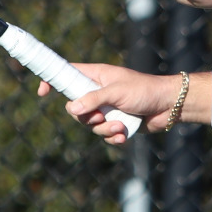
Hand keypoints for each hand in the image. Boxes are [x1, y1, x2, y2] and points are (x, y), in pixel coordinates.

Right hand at [36, 63, 186, 142]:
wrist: (169, 106)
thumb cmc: (144, 90)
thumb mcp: (116, 91)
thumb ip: (92, 99)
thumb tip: (71, 109)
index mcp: (96, 76)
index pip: (67, 74)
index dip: (53, 81)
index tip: (42, 92)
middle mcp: (98, 92)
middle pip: (75, 108)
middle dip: (87, 118)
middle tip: (101, 117)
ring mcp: (107, 109)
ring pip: (90, 125)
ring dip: (104, 129)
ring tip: (120, 126)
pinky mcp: (116, 123)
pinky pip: (104, 135)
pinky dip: (113, 137)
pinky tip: (123, 134)